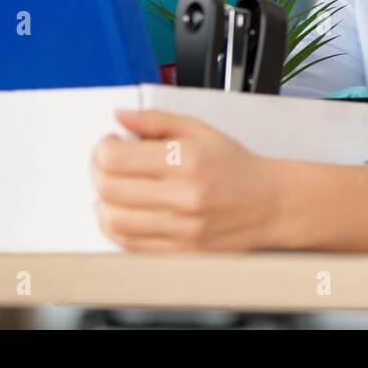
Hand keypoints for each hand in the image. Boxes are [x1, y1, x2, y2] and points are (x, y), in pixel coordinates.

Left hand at [91, 109, 367, 253]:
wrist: (270, 204)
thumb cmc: (237, 167)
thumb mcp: (201, 130)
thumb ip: (157, 120)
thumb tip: (121, 115)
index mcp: (187, 160)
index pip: (116, 158)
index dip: (102, 149)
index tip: (109, 144)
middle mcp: (184, 197)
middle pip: (109, 189)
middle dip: (97, 172)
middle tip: (105, 164)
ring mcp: (181, 229)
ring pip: (113, 221)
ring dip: (102, 203)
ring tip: (112, 190)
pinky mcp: (180, 252)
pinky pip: (129, 245)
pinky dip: (116, 228)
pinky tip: (124, 213)